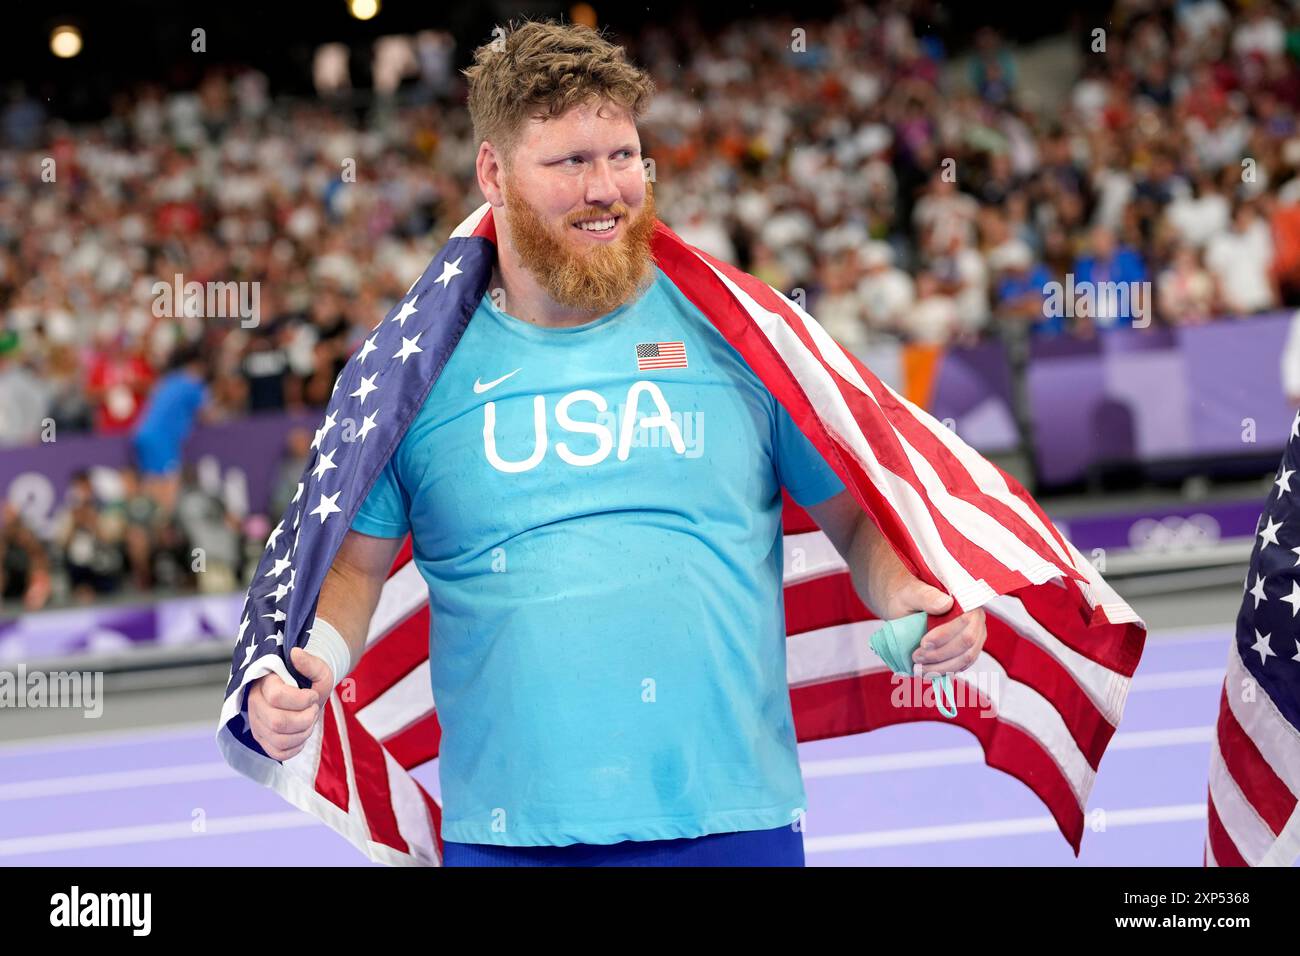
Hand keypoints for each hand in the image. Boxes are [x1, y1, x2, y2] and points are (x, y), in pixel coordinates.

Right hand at [246, 647, 333, 760]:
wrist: (306, 691)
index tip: (312, 695)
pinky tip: (302, 732)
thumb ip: (309, 662)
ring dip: (303, 732)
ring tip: (309, 720)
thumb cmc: (310, 679)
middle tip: (313, 709)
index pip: (277, 697)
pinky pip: (278, 753)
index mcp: (265, 682)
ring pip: (279, 740)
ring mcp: (257, 724)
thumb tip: (295, 653)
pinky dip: (296, 746)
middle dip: (305, 718)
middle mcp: (255, 704)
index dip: (301, 699)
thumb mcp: (317, 668)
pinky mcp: (263, 740)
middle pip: (277, 722)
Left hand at [867, 565, 986, 678]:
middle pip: (967, 642)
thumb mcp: (911, 593)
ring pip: (966, 658)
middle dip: (941, 654)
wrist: (904, 604)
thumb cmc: (908, 596)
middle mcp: (975, 617)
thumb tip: (946, 603)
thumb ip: (926, 596)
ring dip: (942, 667)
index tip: (923, 643)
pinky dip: (945, 670)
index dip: (945, 635)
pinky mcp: (967, 649)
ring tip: (919, 667)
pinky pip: (962, 664)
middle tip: (917, 657)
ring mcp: (974, 634)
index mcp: (965, 599)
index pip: (965, 620)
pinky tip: (928, 670)